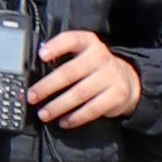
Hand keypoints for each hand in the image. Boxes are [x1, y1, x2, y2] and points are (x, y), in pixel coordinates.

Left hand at [29, 30, 143, 132]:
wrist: (128, 79)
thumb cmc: (97, 67)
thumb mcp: (84, 54)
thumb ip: (64, 56)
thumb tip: (37, 70)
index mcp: (89, 43)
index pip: (72, 39)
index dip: (56, 46)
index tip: (42, 55)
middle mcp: (100, 57)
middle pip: (70, 72)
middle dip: (48, 86)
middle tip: (32, 96)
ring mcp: (110, 76)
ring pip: (79, 93)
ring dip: (58, 106)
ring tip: (44, 113)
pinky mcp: (117, 95)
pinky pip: (92, 109)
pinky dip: (75, 117)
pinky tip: (64, 121)